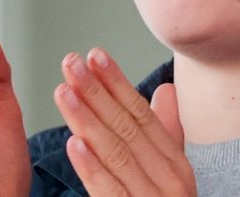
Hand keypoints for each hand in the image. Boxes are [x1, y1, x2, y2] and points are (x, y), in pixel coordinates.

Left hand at [53, 48, 194, 196]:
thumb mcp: (171, 175)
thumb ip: (167, 134)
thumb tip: (166, 91)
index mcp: (176, 164)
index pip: (143, 115)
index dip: (118, 83)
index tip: (95, 56)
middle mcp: (170, 179)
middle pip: (128, 128)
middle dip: (97, 92)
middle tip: (71, 63)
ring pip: (116, 154)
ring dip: (88, 120)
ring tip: (64, 92)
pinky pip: (111, 191)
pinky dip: (91, 168)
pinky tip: (74, 144)